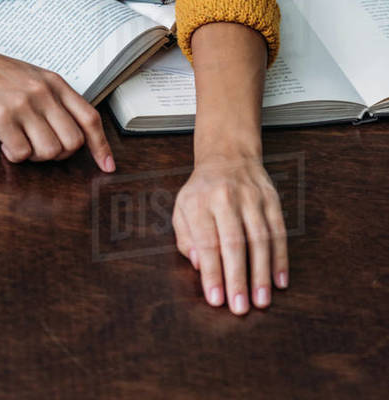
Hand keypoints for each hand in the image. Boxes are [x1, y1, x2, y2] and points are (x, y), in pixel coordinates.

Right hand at [0, 39, 115, 171]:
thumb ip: (51, 98)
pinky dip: (14, 156)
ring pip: (50, 152)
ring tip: (18, 143)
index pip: (89, 118)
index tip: (106, 166)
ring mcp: (23, 103)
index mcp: (53, 81)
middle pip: (72, 142)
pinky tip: (3, 143)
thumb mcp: (29, 75)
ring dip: (35, 157)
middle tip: (37, 148)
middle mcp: (43, 91)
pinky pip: (22, 153)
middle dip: (58, 155)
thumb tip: (68, 132)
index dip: (101, 146)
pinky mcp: (1, 116)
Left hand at [171, 151, 288, 314]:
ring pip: (260, 239)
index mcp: (200, 201)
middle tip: (240, 308)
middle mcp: (226, 197)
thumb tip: (199, 265)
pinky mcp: (271, 199)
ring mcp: (252, 198)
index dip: (212, 273)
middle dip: (238, 278)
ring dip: (262, 274)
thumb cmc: (202, 190)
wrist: (228, 155)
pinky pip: (278, 232)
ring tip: (261, 301)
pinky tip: (280, 281)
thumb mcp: (182, 208)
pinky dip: (280, 258)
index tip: (216, 299)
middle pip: (234, 242)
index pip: (206, 241)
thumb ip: (186, 238)